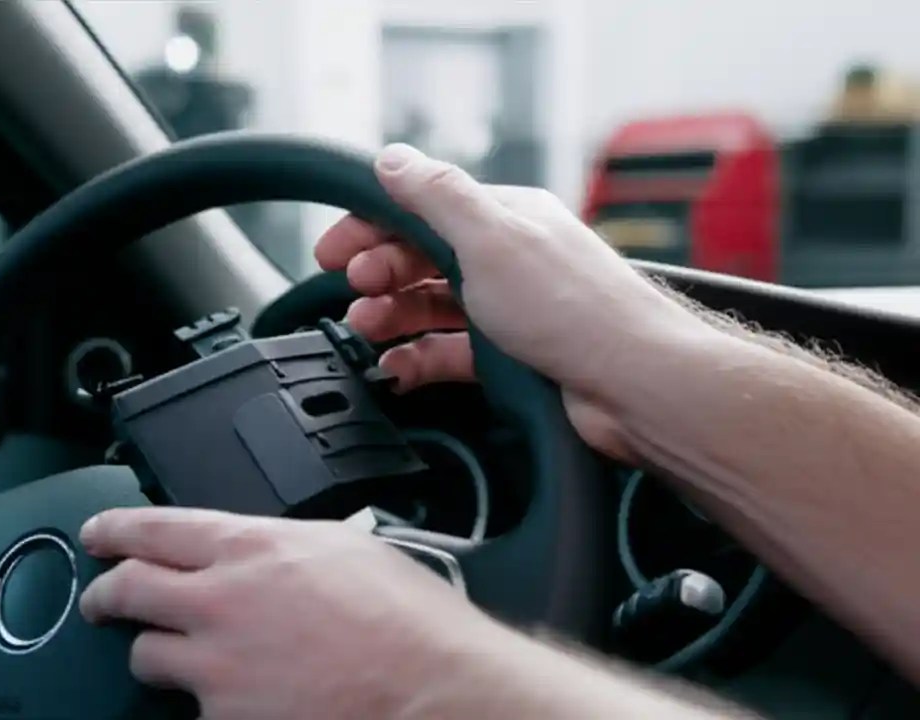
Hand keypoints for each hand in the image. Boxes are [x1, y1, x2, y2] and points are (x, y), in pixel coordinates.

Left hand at [79, 507, 509, 719]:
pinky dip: (212, 705)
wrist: (435, 691)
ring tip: (190, 658)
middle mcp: (219, 604)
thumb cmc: (408, 622)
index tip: (98, 533)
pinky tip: (246, 700)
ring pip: (147, 658)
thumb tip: (257, 552)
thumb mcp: (343, 548)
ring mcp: (217, 671)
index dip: (114, 528)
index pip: (151, 528)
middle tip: (101, 598)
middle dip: (105, 593)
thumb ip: (280, 546)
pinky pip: (195, 710)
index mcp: (249, 548)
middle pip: (126, 591)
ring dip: (159, 654)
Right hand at [314, 144, 708, 459]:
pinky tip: (397, 368)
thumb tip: (393, 158)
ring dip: (392, 316)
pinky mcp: (512, 355)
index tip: (331, 253)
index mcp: (505, 216)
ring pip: (432, 306)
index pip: (422, 208)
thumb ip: (436, 196)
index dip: (370, 227)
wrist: (634, 385)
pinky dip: (417, 359)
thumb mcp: (490, 238)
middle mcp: (508, 257)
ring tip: (366, 331)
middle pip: (422, 258)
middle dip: (378, 274)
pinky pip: (449, 351)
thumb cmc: (575, 308)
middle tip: (353, 294)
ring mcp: (510, 308)